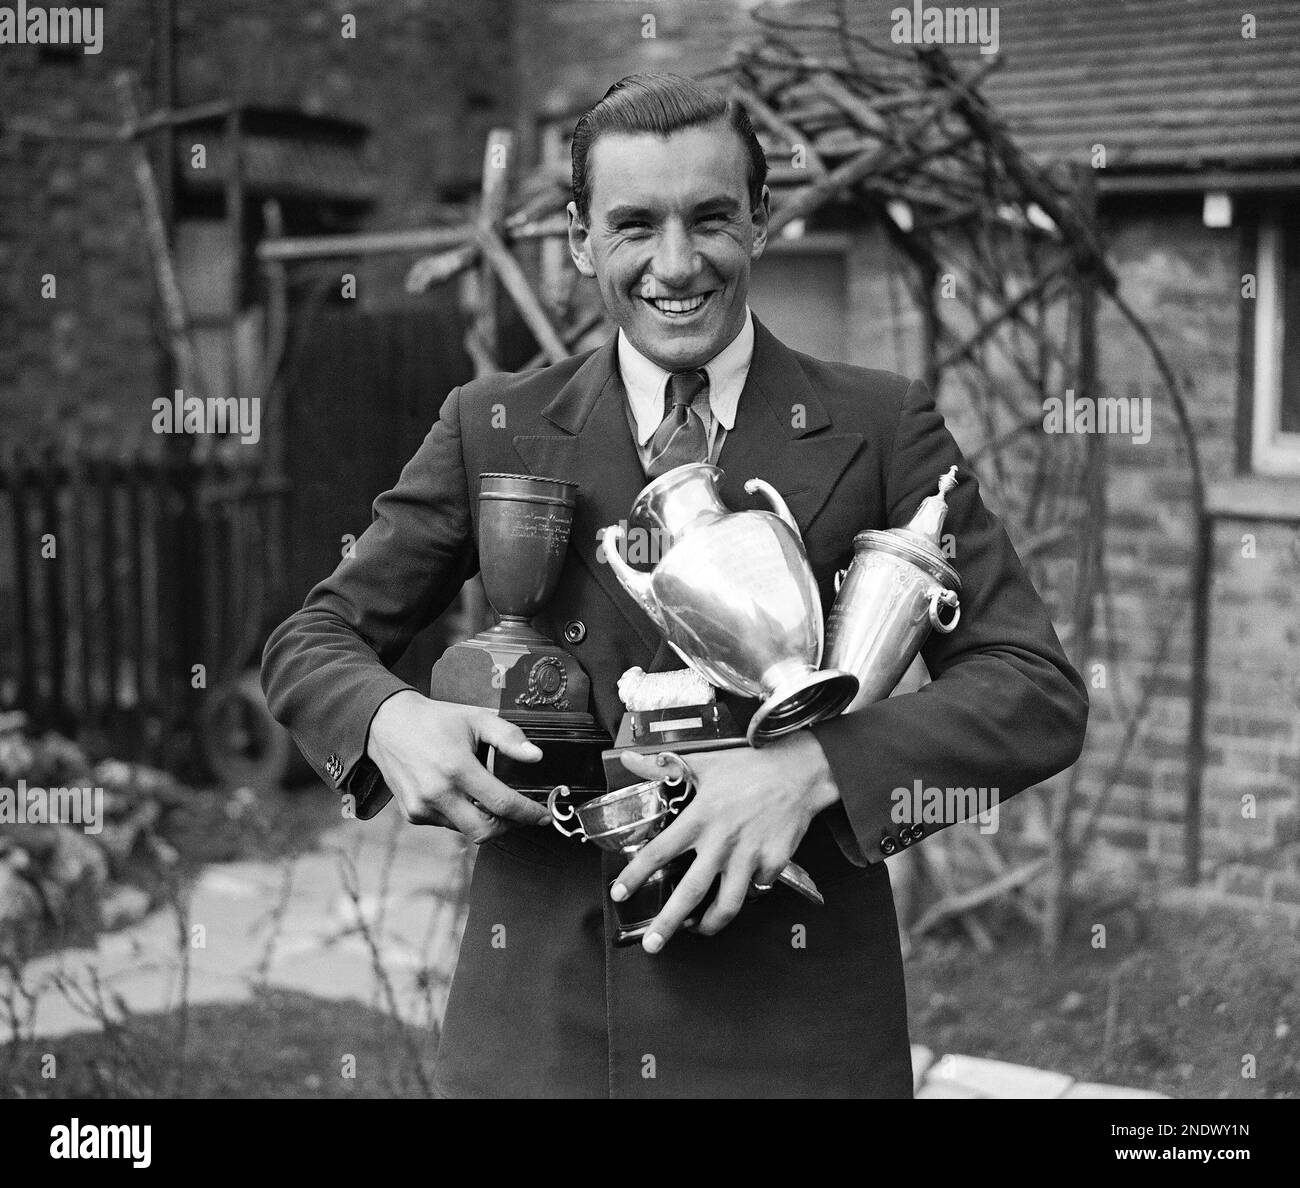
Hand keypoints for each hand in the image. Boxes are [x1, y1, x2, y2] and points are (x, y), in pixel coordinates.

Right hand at [365, 690, 550, 839]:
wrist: (388, 724)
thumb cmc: (436, 721)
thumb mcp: (476, 719)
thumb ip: (509, 738)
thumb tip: (536, 757)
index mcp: (457, 767)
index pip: (502, 803)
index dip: (528, 813)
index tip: (543, 815)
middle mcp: (438, 792)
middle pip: (485, 831)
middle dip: (509, 826)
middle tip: (521, 814)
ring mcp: (422, 807)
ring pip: (466, 830)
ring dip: (485, 820)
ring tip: (489, 797)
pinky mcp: (413, 814)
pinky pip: (448, 824)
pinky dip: (462, 815)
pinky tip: (462, 795)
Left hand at [611, 731, 839, 951]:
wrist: (799, 771)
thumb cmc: (749, 765)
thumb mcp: (703, 761)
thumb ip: (662, 766)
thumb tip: (629, 759)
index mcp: (700, 818)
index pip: (659, 852)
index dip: (636, 876)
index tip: (619, 893)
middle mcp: (722, 841)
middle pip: (691, 892)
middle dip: (668, 923)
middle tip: (652, 944)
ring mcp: (750, 855)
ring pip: (728, 904)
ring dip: (710, 925)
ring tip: (698, 931)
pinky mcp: (775, 862)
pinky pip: (757, 888)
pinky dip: (748, 893)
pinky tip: (739, 891)